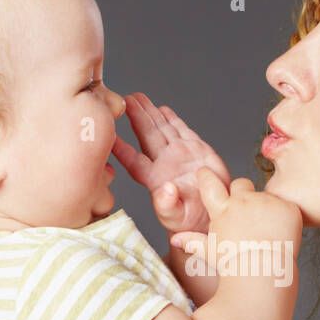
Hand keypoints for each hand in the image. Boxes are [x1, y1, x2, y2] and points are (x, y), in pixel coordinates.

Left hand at [111, 93, 231, 234]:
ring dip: (151, 113)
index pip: (133, 160)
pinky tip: (162, 109)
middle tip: (125, 99)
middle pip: (147, 136)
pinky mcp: (196, 151)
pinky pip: (181, 131)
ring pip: (162, 129)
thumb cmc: (189, 221)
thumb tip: (166, 189)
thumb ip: (168, 205)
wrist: (210, 216)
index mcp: (155, 179)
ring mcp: (179, 155)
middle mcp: (164, 164)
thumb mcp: (177, 217)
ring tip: (138, 97)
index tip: (109, 134)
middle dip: (137, 117)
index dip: (121, 147)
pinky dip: (172, 119)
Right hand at [170, 168, 302, 257]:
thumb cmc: (234, 266)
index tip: (204, 172)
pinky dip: (285, 217)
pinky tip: (283, 233)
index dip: (206, 176)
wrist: (262, 272)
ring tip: (267, 232)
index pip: (209, 183)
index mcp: (222, 209)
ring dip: (266, 207)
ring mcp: (267, 202)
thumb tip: (175, 240)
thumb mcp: (211, 252)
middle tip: (248, 214)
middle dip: (243, 192)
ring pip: (266, 196)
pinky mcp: (287, 207)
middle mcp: (243, 200)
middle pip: (241, 183)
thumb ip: (193, 241)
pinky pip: (287, 206)